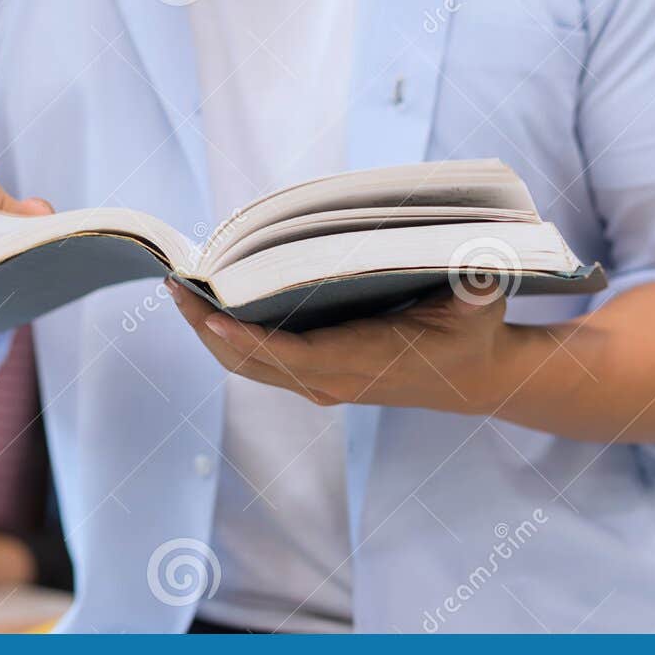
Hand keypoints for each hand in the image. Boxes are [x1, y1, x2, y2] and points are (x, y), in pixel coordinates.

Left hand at [166, 278, 518, 414]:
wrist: (476, 378)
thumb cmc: (474, 333)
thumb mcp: (480, 305)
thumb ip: (475, 289)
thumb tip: (476, 271)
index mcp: (364, 361)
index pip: (294, 356)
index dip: (250, 339)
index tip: (212, 316)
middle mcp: (333, 380)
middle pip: (254, 361)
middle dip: (208, 328)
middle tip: (174, 285)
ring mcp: (320, 383)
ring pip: (248, 365)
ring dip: (209, 333)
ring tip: (178, 291)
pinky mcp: (315, 378)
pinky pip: (258, 362)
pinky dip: (226, 337)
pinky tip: (207, 306)